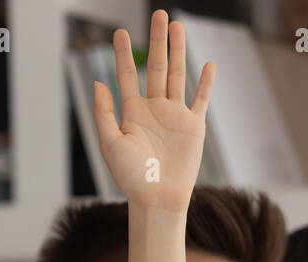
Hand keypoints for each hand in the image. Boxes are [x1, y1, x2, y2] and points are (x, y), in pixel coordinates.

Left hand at [94, 9, 214, 209]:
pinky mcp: (193, 126)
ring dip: (178, 50)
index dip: (124, 54)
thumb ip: (104, 112)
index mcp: (132, 113)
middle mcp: (154, 109)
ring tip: (177, 25)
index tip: (119, 32)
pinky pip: (200, 99)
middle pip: (157, 67)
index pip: (128, 75)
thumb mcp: (110, 143)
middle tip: (158, 14)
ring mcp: (175, 115)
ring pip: (178, 75)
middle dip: (157, 41)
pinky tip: (208, 64)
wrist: (157, 197)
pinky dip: (205, 82)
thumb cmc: (130, 176)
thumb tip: (99, 82)